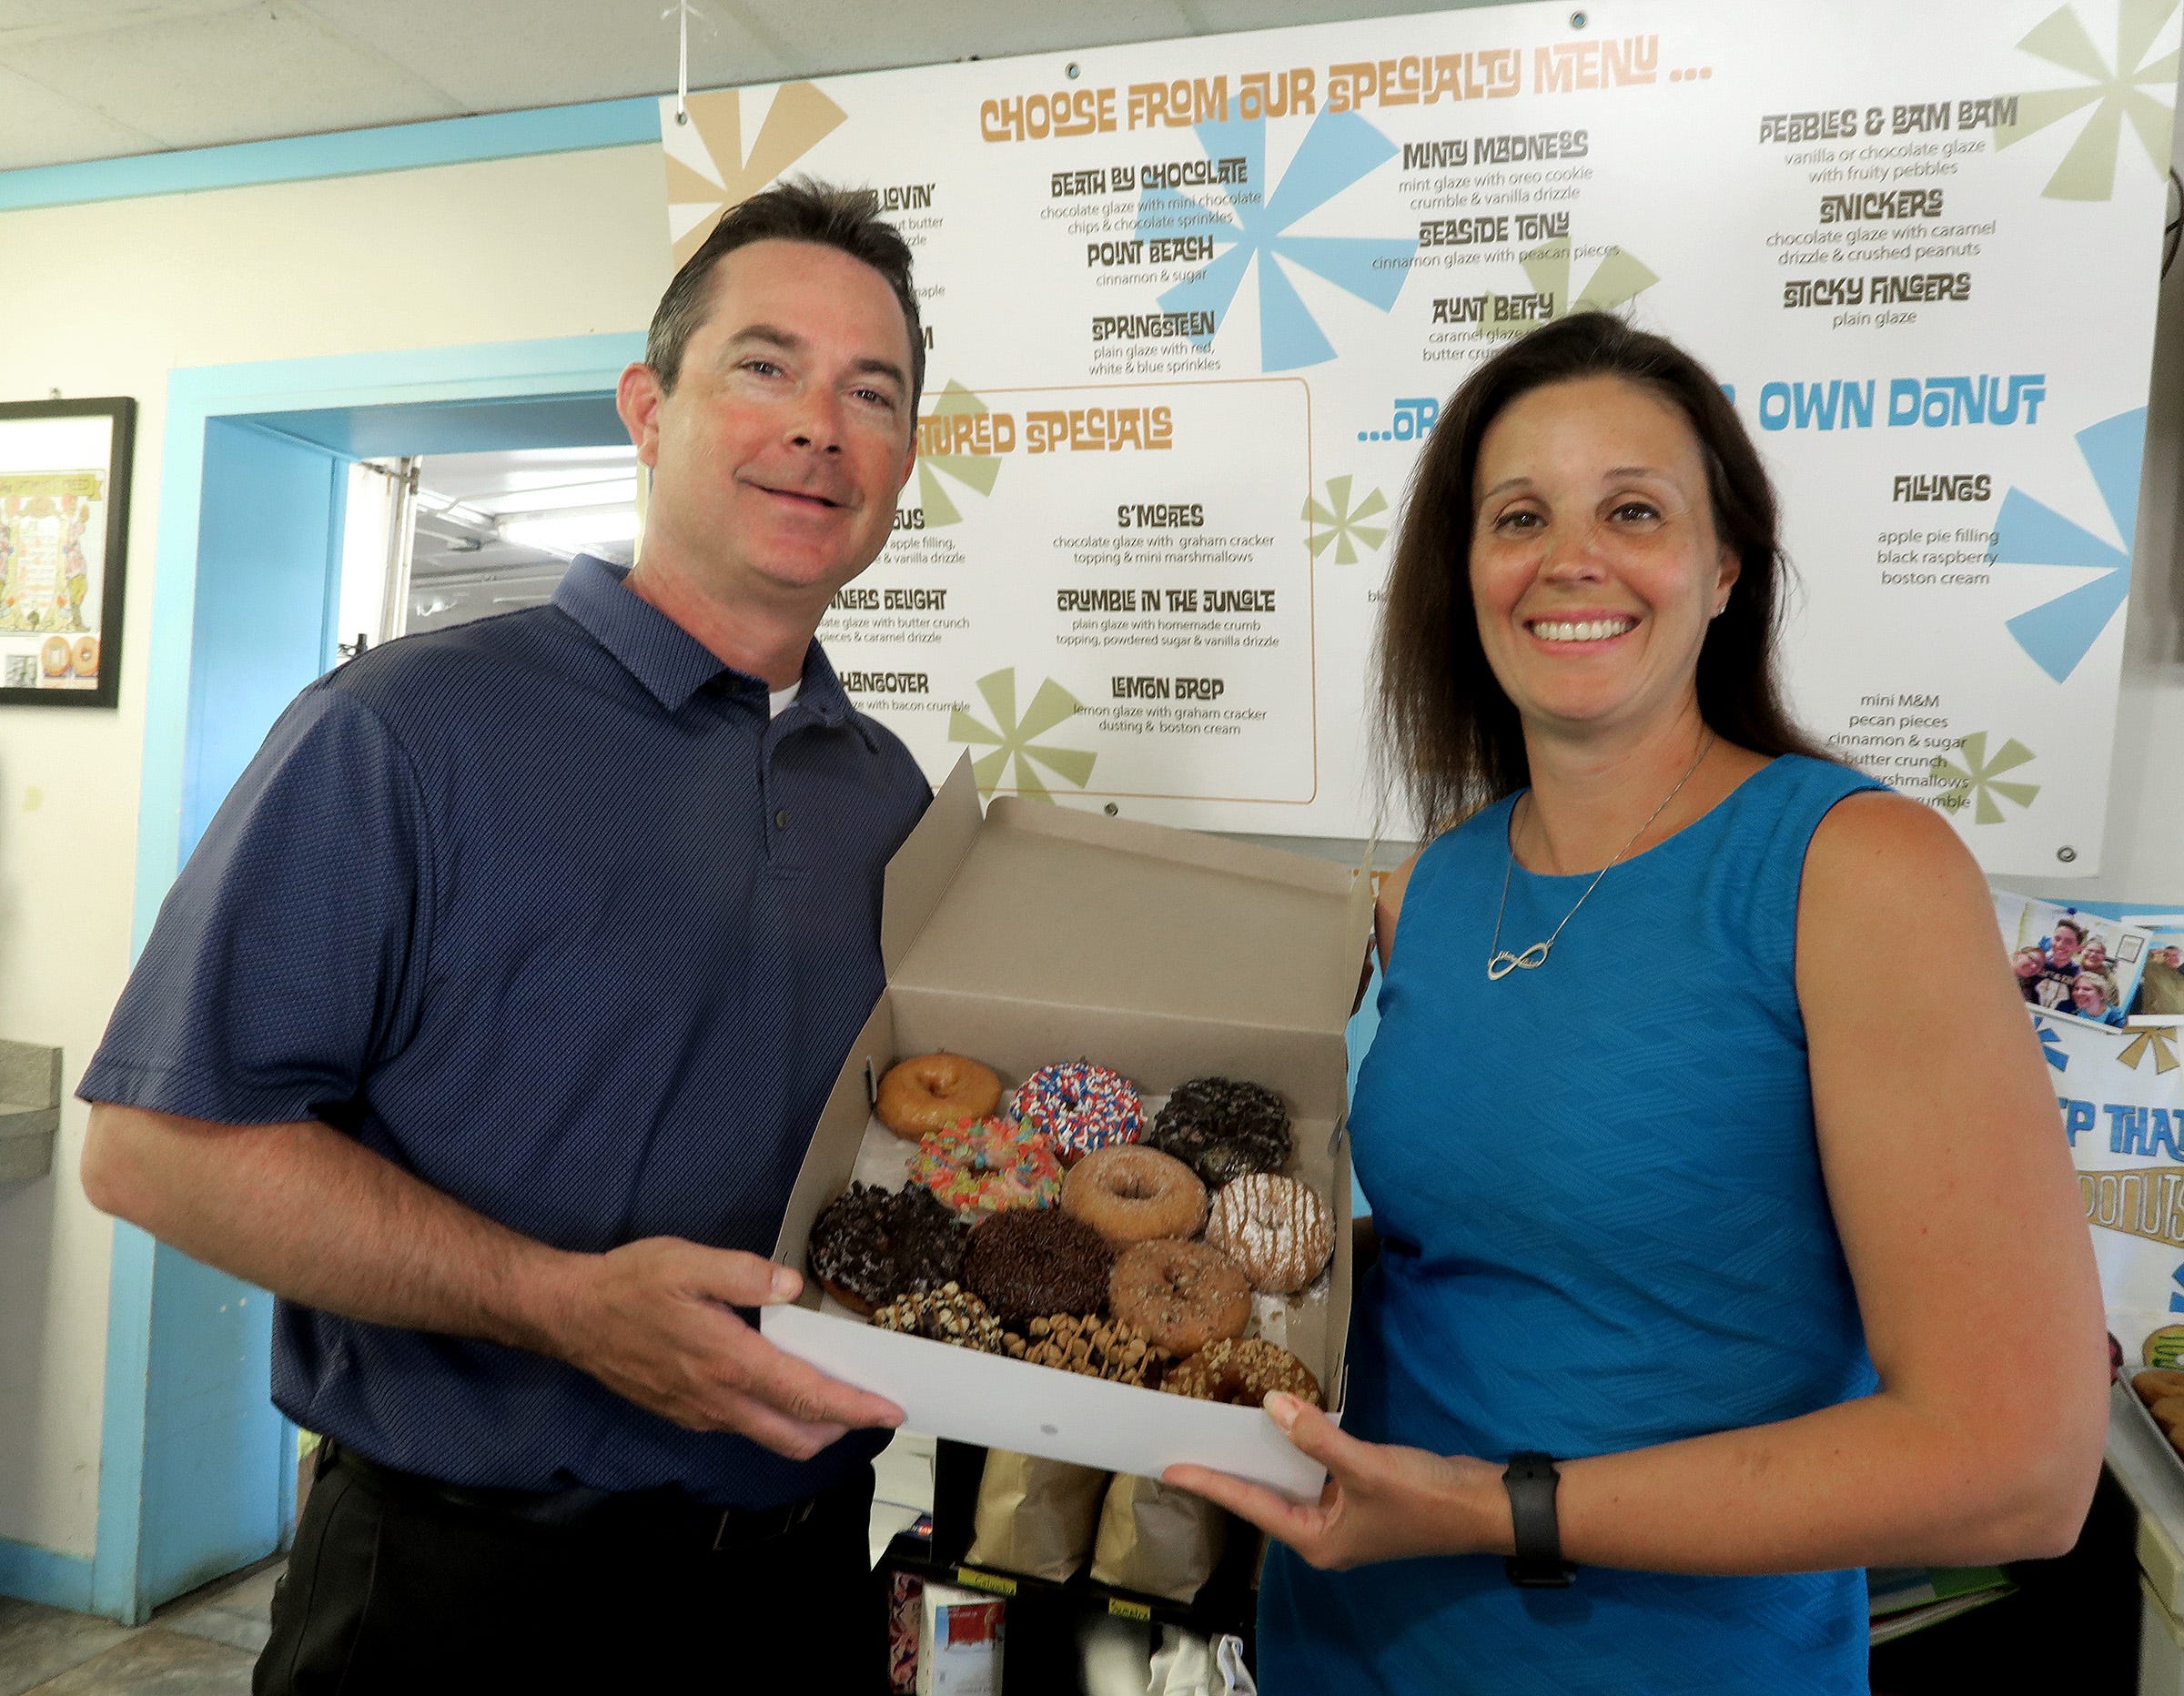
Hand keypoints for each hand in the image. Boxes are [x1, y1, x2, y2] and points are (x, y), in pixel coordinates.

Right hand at [544, 1237, 903, 1459]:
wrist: (570, 1315)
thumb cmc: (629, 1284)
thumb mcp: (688, 1262)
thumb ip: (745, 1274)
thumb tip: (792, 1286)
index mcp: (728, 1361)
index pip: (804, 1396)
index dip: (853, 1408)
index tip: (890, 1412)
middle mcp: (718, 1400)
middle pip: (795, 1435)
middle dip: (840, 1427)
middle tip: (870, 1405)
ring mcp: (699, 1413)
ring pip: (769, 1435)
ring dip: (808, 1425)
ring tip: (834, 1396)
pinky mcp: (684, 1414)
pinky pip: (742, 1426)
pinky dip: (774, 1417)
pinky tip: (778, 1388)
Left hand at [1164, 1392, 1504, 1570]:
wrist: (1481, 1504)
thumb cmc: (1423, 1497)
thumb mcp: (1365, 1465)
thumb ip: (1316, 1437)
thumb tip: (1272, 1405)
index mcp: (1317, 1540)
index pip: (1251, 1507)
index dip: (1211, 1485)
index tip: (1171, 1471)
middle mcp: (1323, 1532)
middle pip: (1264, 1497)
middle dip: (1230, 1470)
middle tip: (1189, 1444)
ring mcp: (1341, 1515)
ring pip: (1288, 1482)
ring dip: (1263, 1456)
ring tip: (1223, 1429)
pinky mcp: (1358, 1495)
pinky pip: (1313, 1471)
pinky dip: (1296, 1449)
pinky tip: (1281, 1424)